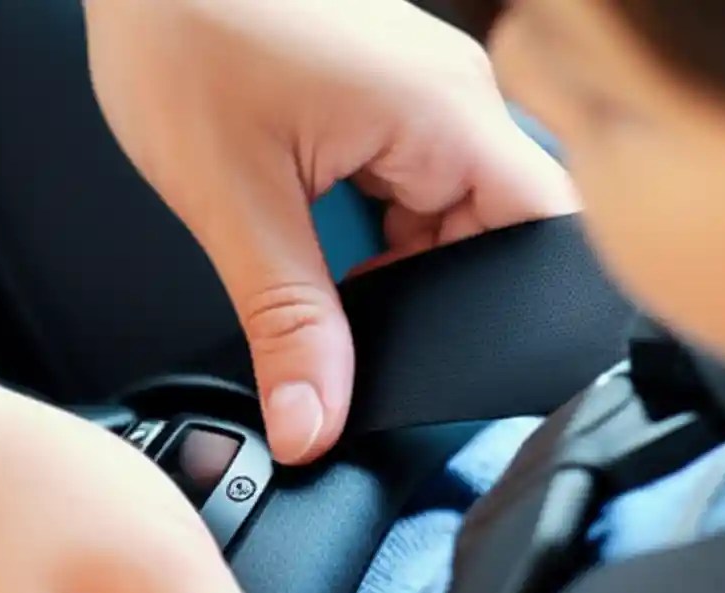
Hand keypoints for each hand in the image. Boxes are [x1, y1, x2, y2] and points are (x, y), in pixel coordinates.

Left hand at [86, 0, 577, 462]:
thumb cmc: (181, 32)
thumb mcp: (233, 202)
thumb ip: (285, 322)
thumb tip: (314, 422)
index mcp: (442, 113)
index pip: (542, 230)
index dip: (519, 309)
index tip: (463, 362)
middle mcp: (449, 95)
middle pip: (492, 231)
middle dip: (431, 290)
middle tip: (353, 312)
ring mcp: (418, 89)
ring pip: (445, 209)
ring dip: (391, 253)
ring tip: (313, 240)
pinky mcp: (381, 89)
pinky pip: (406, 177)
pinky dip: (370, 220)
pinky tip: (312, 218)